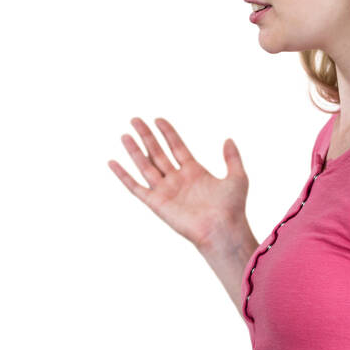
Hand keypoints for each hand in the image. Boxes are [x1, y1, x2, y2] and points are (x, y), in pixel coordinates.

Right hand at [107, 117, 248, 250]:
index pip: (176, 147)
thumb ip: (232, 158)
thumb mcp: (238, 177)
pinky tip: (112, 162)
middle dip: (146, 136)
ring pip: (145, 165)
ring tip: (125, 134)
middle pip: (157, 153)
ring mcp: (165, 191)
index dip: (168, 133)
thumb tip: (228, 139)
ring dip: (134, 150)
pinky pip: (135, 187)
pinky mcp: (156, 203)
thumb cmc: (232, 208)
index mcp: (194, 172)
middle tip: (135, 119)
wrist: (222, 230)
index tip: (158, 119)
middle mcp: (177, 180)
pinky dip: (123, 175)